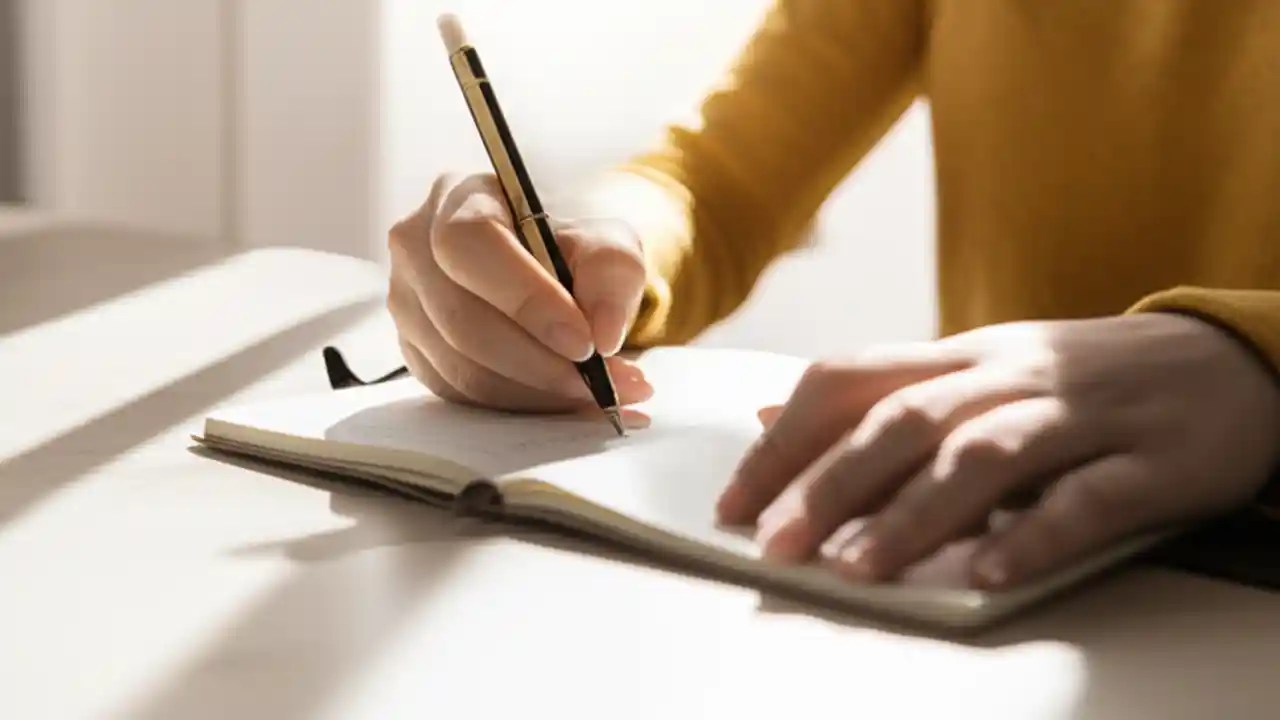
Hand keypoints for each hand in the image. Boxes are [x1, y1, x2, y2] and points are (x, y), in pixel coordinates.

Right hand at [387, 173, 652, 410]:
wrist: (554, 264)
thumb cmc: (572, 245)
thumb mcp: (608, 241)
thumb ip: (612, 275)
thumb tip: (603, 335)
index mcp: (458, 197)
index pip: (469, 244)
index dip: (524, 299)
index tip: (584, 342)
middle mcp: (415, 248)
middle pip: (462, 319)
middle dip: (541, 363)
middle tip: (607, 383)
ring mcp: (407, 304)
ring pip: (463, 369)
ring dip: (539, 392)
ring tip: (604, 394)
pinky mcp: (416, 352)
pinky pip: (464, 395)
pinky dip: (523, 404)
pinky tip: (569, 399)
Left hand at [718, 314, 1279, 588]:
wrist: (1230, 360)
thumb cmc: (1081, 379)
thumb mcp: (979, 370)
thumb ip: (882, 394)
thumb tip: (770, 417)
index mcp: (963, 354)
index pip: (852, 379)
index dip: (786, 440)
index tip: (735, 501)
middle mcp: (1012, 375)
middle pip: (906, 420)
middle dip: (830, 484)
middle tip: (775, 545)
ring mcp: (1082, 414)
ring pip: (985, 456)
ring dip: (913, 514)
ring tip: (858, 568)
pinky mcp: (1151, 460)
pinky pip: (1087, 499)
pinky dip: (1033, 536)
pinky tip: (986, 576)